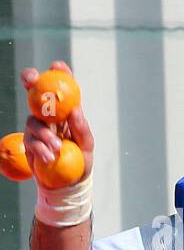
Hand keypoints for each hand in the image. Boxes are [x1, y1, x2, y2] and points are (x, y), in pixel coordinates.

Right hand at [21, 61, 93, 176]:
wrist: (69, 184)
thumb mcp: (87, 146)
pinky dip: (40, 148)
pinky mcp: (29, 142)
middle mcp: (50, 117)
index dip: (59, 74)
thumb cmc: (81, 161)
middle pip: (37, 93)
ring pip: (33, 120)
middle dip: (32, 81)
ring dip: (44, 133)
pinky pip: (30, 140)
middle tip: (31, 80)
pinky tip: (49, 157)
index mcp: (66, 113)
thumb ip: (82, 128)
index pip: (63, 90)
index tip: (57, 66)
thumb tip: (75, 110)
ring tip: (57, 148)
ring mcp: (38, 128)